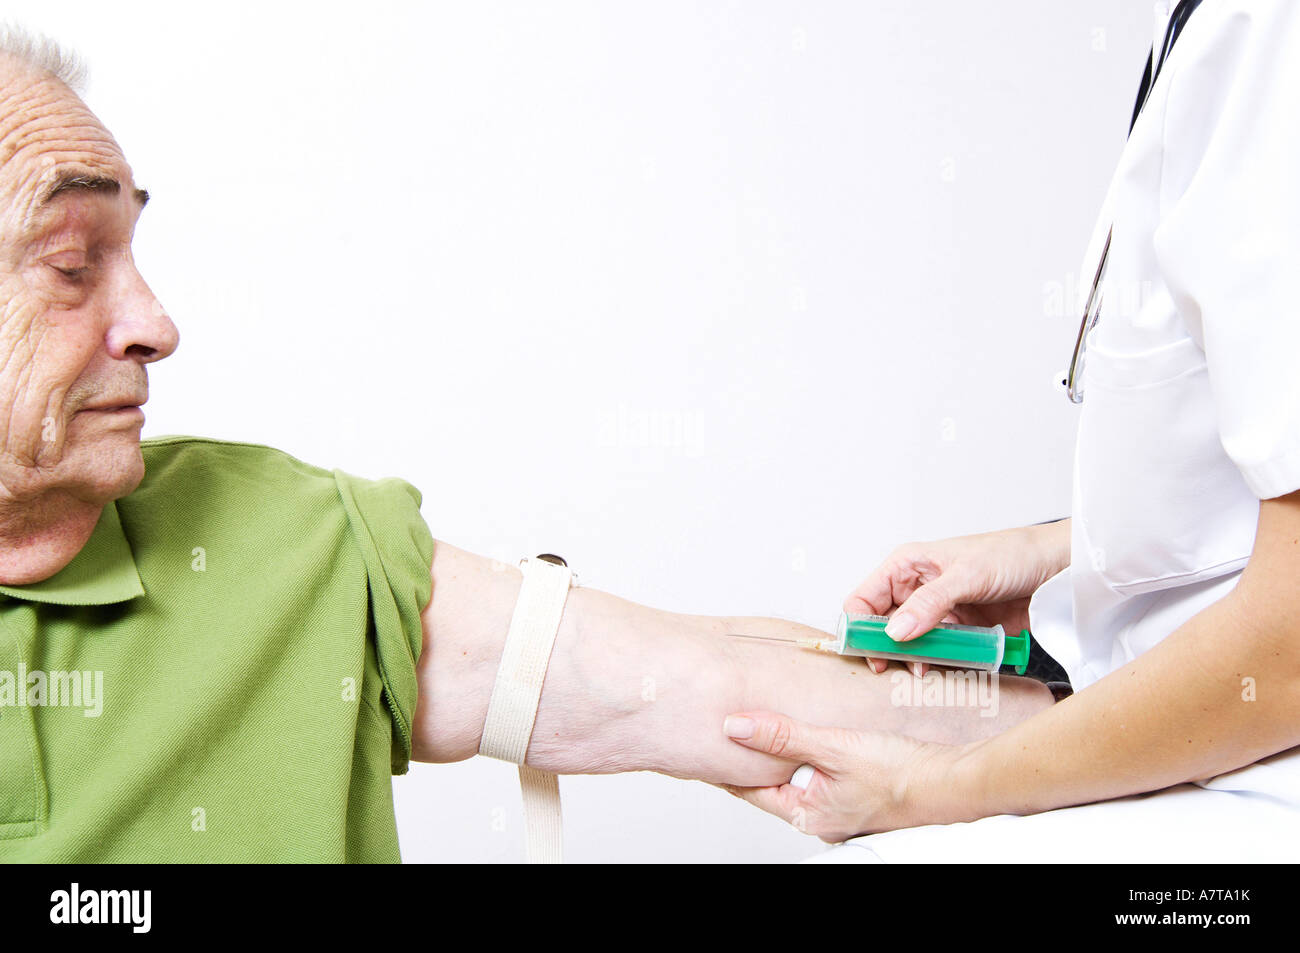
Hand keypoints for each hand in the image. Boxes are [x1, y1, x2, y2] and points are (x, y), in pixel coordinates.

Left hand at [719, 710, 963, 841]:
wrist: (954, 782)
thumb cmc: (902, 773)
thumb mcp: (834, 748)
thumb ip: (783, 736)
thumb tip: (735, 727)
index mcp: (809, 815)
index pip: (752, 789)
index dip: (729, 764)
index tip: (708, 743)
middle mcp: (823, 819)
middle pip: (775, 784)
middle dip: (757, 758)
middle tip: (733, 729)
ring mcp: (843, 810)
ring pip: (801, 778)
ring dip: (787, 753)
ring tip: (769, 726)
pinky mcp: (861, 795)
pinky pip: (824, 775)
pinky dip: (813, 755)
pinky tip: (814, 735)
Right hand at [845, 521, 1069, 675]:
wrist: (1057, 569)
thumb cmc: (1012, 555)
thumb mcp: (968, 576)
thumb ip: (930, 604)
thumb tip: (895, 632)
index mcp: (907, 566)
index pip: (863, 599)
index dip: (858, 626)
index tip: (867, 650)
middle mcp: (916, 589)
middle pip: (881, 626)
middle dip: (884, 648)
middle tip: (893, 668)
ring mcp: (937, 612)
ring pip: (908, 644)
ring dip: (911, 660)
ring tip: (923, 670)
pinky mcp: (958, 631)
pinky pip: (936, 653)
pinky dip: (936, 664)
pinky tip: (942, 669)